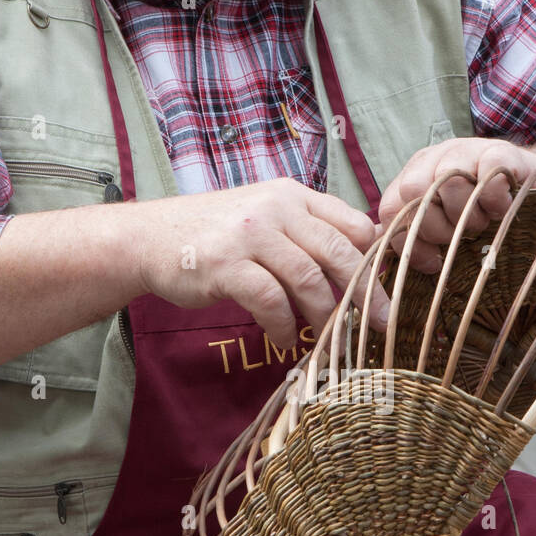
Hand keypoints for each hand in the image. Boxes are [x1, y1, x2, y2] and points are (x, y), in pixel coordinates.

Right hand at [133, 178, 384, 348]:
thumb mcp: (266, 218)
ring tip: (326, 340)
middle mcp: (276, 208)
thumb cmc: (216, 235)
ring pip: (308, 279)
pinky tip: (285, 340)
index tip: (384, 290)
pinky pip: (271, 301)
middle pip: (339, 251)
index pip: (353, 224)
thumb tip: (363, 261)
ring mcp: (250, 234)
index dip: (375, 259)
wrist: (151, 239)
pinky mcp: (226, 264)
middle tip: (381, 323)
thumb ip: (308, 232)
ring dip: (323, 317)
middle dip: (366, 292)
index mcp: (293, 195)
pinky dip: (284, 326)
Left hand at [378, 137, 535, 271]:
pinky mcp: (502, 151)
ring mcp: (467, 151)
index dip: (408, 242)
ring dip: (467, 214)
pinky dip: (494, 198)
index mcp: (416, 180)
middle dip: (437, 228)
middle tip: (465, 238)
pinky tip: (503, 209)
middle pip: (413, 193)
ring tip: (486, 223)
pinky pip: (488, 172)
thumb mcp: (454, 235)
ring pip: (446, 182)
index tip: (434, 263)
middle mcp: (434, 161)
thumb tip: (399, 283)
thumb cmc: (495, 223)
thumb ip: (423, 246)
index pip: (390, 210)